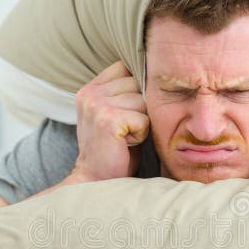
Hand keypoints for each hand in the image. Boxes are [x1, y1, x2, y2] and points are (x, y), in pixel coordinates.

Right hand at [72, 61, 149, 182]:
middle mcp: (91, 93)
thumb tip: (157, 72)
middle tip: (126, 130)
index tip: (130, 111)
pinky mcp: (107, 119)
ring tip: (126, 137)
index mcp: (91, 88)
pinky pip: (143, 119)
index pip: (127, 67)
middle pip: (138, 83)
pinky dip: (142, 134)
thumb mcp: (116, 114)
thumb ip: (126, 92)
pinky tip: (127, 143)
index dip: (137, 88)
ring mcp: (97, 105)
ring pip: (144, 101)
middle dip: (141, 108)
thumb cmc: (115, 150)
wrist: (97, 181)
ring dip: (143, 122)